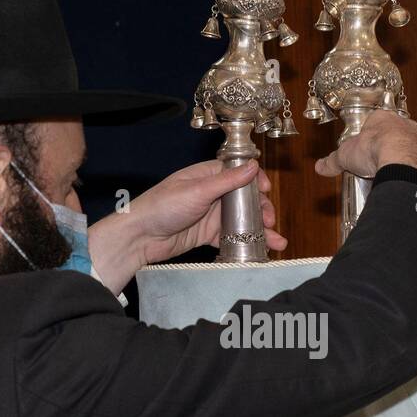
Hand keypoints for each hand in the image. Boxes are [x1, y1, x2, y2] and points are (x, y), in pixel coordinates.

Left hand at [86, 160, 285, 293]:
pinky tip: (260, 250)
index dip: (255, 180)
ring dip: (259, 230)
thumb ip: (227, 181)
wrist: (140, 237)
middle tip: (269, 221)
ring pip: (241, 220)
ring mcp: (210, 215)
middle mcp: (211, 193)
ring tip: (276, 241)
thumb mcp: (197, 190)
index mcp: (207, 175)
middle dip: (261, 209)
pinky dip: (246, 243)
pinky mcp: (207, 235)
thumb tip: (253, 165)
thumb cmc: (163, 206)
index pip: (237, 172)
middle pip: (244, 198)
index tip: (266, 190)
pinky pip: (231, 238)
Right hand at [313, 112, 416, 183]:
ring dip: (409, 158)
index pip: (376, 123)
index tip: (367, 149)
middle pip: (398, 134)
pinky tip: (415, 179)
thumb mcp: (345, 156)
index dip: (371, 137)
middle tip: (381, 164)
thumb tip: (320, 167)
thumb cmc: (374, 152)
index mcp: (384, 119)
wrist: (402, 164)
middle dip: (391, 147)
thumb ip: (333, 161)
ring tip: (398, 175)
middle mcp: (407, 125)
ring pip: (416, 147)